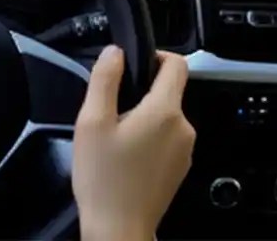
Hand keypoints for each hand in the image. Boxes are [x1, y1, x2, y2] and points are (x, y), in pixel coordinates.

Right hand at [73, 47, 194, 240]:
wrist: (118, 229)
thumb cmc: (104, 181)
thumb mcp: (92, 122)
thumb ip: (104, 79)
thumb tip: (114, 52)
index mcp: (164, 111)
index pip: (177, 64)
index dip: (156, 56)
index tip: (135, 64)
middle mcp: (183, 129)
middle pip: (168, 93)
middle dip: (140, 95)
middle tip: (110, 114)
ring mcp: (185, 150)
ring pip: (165, 117)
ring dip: (143, 119)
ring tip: (115, 140)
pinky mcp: (180, 168)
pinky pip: (166, 140)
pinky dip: (149, 140)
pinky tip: (126, 157)